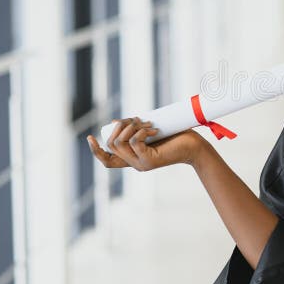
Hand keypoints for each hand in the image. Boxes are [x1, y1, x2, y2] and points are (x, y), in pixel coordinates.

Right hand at [86, 117, 207, 171]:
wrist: (195, 146)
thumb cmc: (175, 136)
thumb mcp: (150, 130)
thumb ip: (134, 129)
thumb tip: (115, 122)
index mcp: (132, 157)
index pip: (107, 160)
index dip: (95, 150)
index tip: (89, 137)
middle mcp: (134, 164)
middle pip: (111, 146)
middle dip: (120, 127)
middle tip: (138, 119)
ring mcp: (141, 164)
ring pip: (120, 143)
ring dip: (131, 127)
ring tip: (148, 124)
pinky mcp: (149, 161)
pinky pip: (134, 143)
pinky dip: (141, 132)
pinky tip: (153, 130)